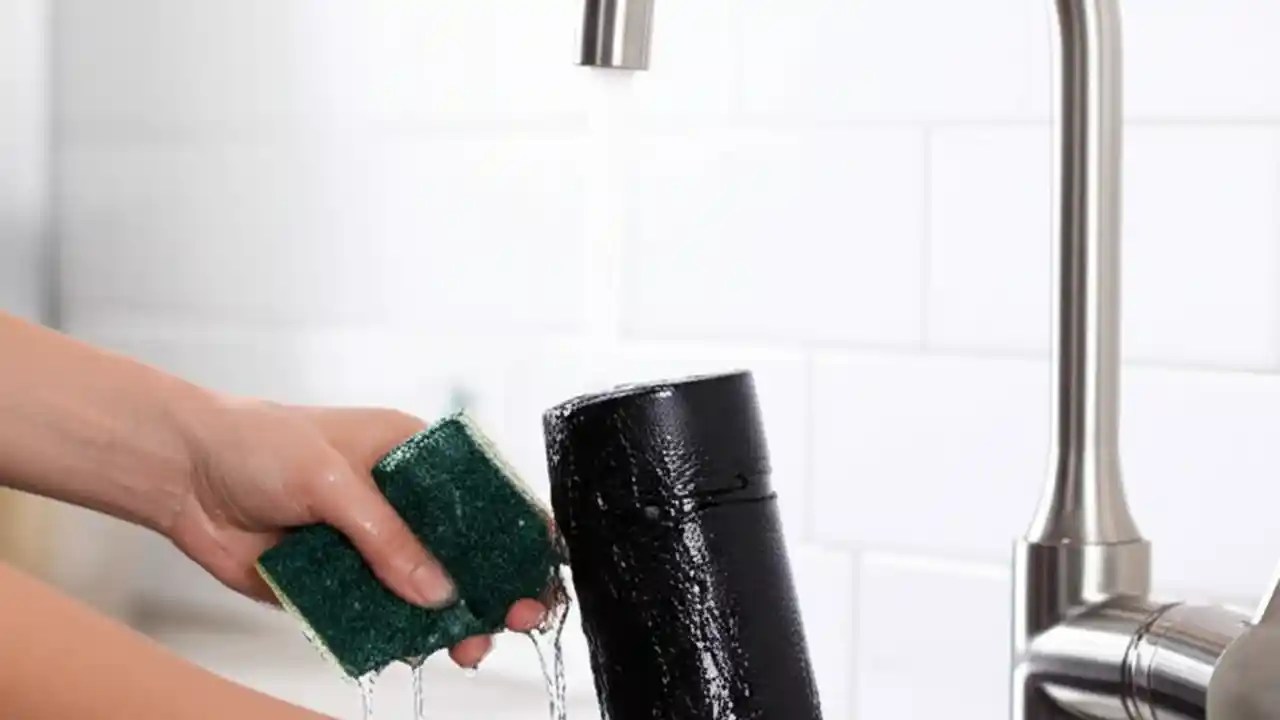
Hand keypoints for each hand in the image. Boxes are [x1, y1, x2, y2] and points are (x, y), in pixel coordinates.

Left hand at [167, 398, 543, 667]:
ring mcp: (373, 545)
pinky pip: (383, 615)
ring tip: (469, 645)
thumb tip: (436, 590)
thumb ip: (386, 535)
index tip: (541, 561)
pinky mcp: (342, 582)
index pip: (481, 490)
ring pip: (429, 590)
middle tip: (516, 615)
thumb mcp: (330, 478)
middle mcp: (400, 503)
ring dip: (454, 619)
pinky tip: (419, 648)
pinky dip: (403, 635)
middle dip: (494, 584)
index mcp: (413, 456)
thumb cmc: (256, 445)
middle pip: (464, 549)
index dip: (516, 526)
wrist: (182, 475)